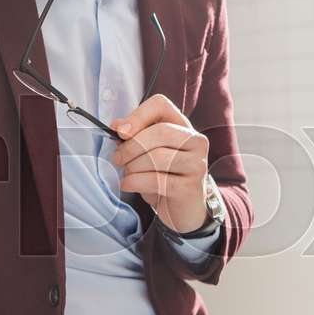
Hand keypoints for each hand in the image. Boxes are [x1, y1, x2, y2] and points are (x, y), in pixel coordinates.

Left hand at [111, 94, 210, 232]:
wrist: (182, 209)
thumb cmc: (162, 176)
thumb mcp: (146, 153)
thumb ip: (133, 136)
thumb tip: (116, 125)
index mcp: (182, 126)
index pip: (160, 105)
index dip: (137, 116)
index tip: (120, 132)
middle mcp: (195, 141)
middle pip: (159, 132)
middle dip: (131, 147)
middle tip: (118, 159)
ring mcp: (197, 164)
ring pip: (157, 157)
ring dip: (132, 167)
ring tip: (127, 174)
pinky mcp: (191, 187)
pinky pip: (156, 180)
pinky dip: (135, 182)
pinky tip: (128, 185)